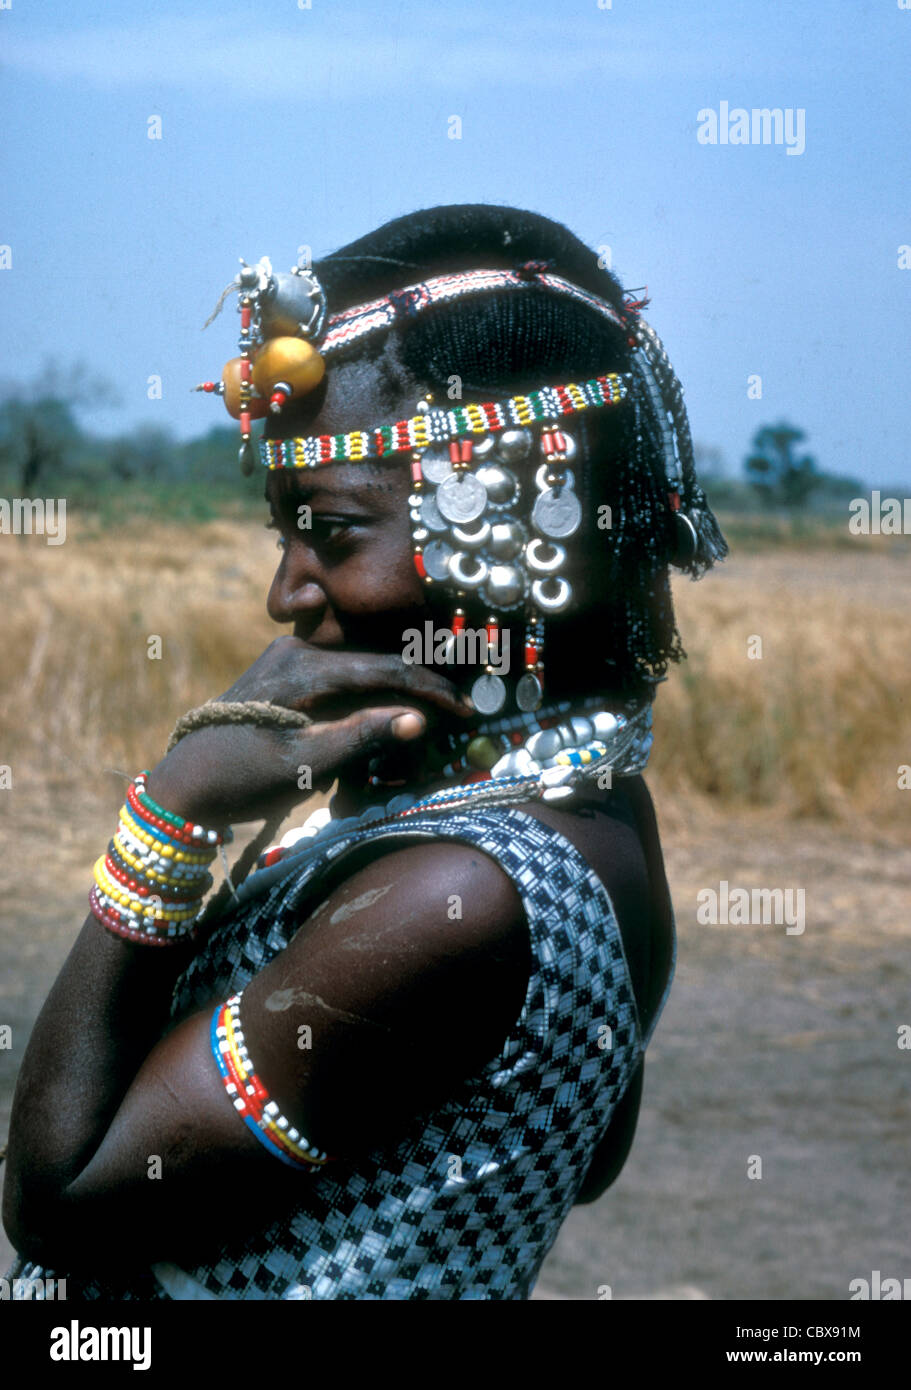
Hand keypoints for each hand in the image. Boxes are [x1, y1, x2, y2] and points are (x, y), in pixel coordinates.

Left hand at [143, 636, 471, 828]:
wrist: (184, 785)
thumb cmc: (243, 778)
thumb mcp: (307, 764)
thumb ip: (364, 736)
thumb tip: (420, 720)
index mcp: (303, 668)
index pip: (384, 669)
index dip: (429, 690)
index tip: (464, 710)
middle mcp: (296, 651)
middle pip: (375, 664)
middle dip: (418, 689)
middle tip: (458, 713)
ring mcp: (287, 659)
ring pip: (359, 672)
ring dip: (393, 695)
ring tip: (430, 717)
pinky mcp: (283, 675)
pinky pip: (338, 681)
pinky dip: (366, 699)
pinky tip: (386, 718)